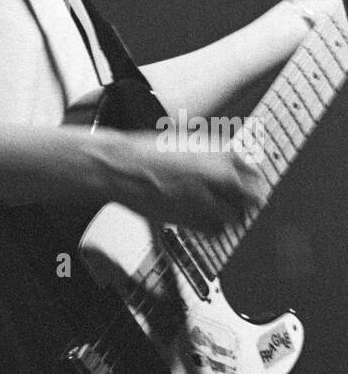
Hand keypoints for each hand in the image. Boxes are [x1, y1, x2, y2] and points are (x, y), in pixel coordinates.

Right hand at [101, 130, 267, 234]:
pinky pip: (216, 230)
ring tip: (224, 213)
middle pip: (252, 198)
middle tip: (245, 203)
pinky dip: (215, 228)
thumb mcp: (186, 143)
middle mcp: (218, 177)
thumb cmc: (146, 151)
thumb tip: (230, 167)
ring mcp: (206, 200)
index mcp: (219, 154)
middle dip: (248, 201)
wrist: (121, 167)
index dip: (252, 182)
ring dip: (233, 216)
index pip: (253, 174)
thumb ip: (212, 157)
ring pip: (236, 217)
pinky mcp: (190, 220)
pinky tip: (206, 220)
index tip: (251, 187)